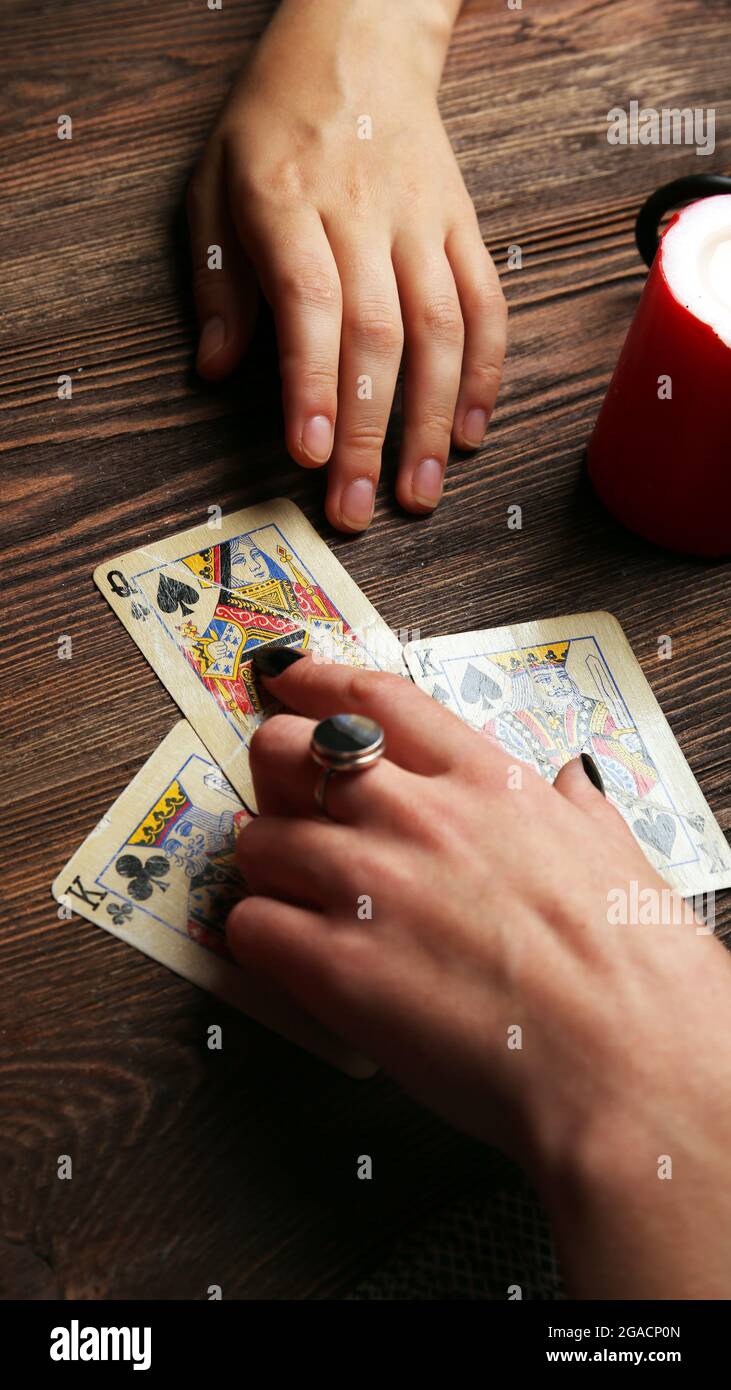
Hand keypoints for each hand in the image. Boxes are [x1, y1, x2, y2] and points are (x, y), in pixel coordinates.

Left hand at [187, 0, 505, 529]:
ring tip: (419, 492)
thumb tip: (212, 370)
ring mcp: (423, 221)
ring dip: (432, 419)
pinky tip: (470, 432)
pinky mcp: (463, 226)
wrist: (359, 41)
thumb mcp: (214, 186)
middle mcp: (363, 213)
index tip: (311, 453)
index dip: (313, 383)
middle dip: (371, 431)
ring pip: (441, 328)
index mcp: (289, 202)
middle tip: (358, 507)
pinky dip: (485, 372)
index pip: (309, 302)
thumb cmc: (275, 123)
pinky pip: (486, 303)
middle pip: (377, 333)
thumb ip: (218, 281)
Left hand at [227, 653, 730, 1297]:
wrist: (630, 1068)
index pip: (373, 700)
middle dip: (274, 776)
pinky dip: (259, 939)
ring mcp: (370, 885)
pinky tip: (294, 958)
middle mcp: (416, 817)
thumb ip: (578, 810)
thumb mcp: (617, 857)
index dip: (315, 683)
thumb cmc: (639, 973)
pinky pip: (249, 926)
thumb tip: (575, 781)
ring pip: (257, 841)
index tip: (288, 682)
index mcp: (486, 782)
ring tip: (300, 903)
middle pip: (286, 753)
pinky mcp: (337, 968)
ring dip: (269, 870)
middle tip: (290, 811)